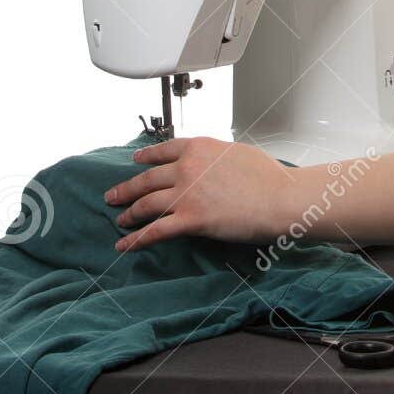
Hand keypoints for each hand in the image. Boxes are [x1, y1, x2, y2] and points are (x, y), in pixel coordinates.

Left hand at [105, 136, 290, 250]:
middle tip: (113, 195)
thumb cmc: (268, 177)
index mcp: (198, 147)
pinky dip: (136, 239)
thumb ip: (215, 157)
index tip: (135, 161)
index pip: (162, 151)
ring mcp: (185, 194)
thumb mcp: (236, 152)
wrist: (280, 198)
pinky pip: (155, 231)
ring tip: (119, 219)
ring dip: (128, 213)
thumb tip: (210, 164)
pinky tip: (124, 245)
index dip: (145, 157)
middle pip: (147, 178)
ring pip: (146, 204)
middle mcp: (186, 167)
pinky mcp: (190, 219)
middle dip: (126, 188)